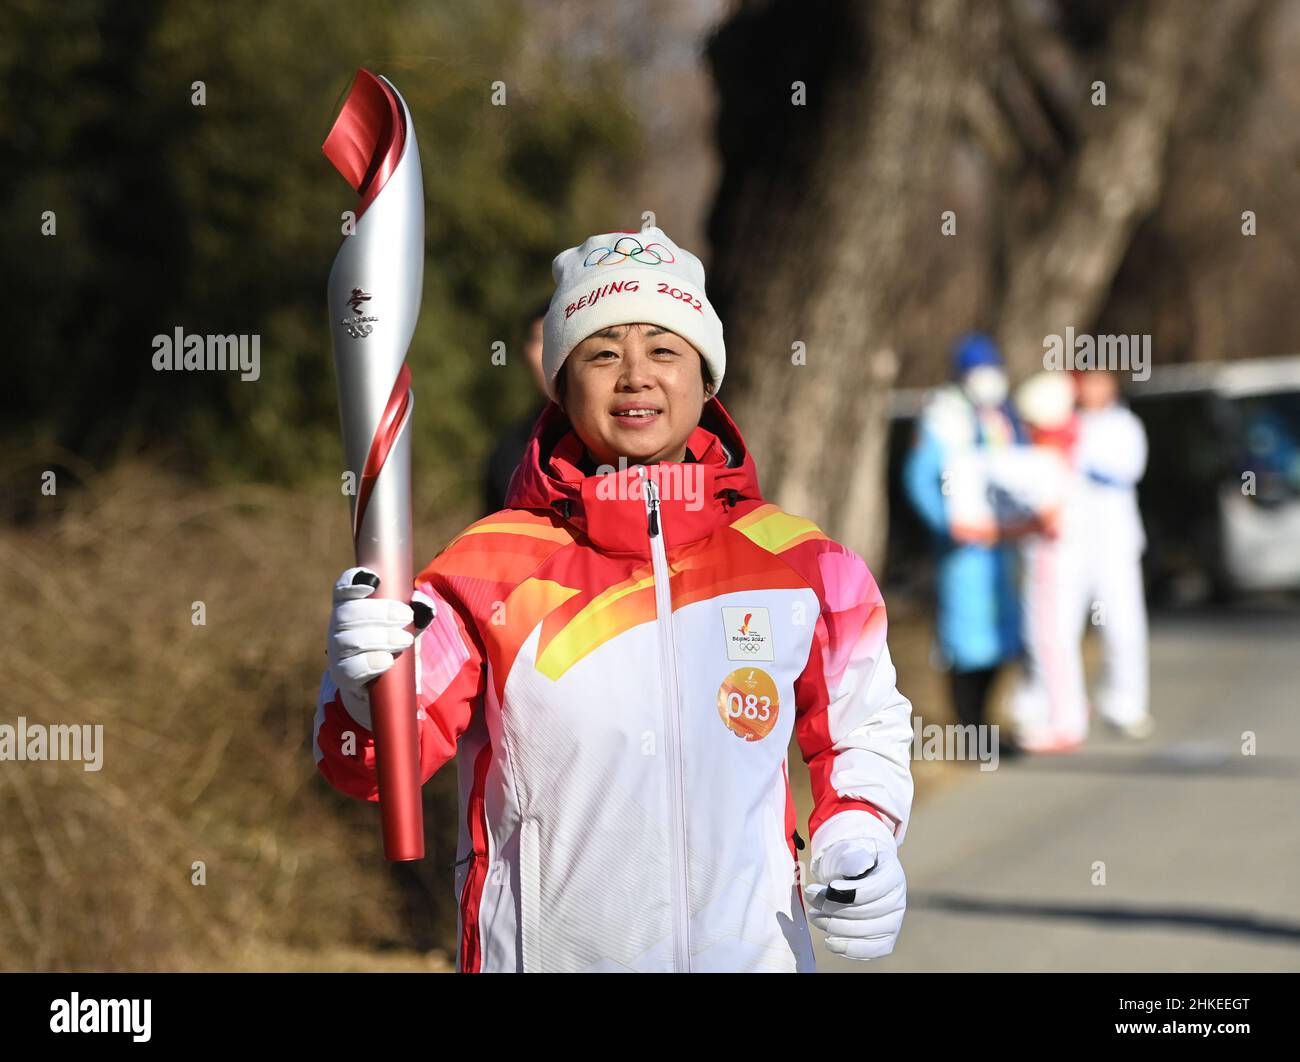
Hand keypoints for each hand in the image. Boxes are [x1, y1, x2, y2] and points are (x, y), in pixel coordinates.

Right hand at [326, 566, 434, 725]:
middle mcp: (339, 630)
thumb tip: (423, 604)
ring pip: (349, 640)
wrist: (387, 689)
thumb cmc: (395, 650)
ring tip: (405, 640)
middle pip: (347, 613)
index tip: (374, 581)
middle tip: (407, 616)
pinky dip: (370, 662)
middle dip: (379, 611)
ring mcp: (339, 654)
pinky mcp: (344, 678)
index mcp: (351, 610)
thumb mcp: (409, 629)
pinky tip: (387, 661)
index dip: (352, 582)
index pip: (342, 591)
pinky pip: (350, 669)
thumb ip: (417, 614)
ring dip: (380, 637)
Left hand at [804, 817, 906, 960]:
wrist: (857, 873)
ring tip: (815, 916)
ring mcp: (894, 923)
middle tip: (812, 900)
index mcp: (892, 875)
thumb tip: (856, 869)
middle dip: (835, 908)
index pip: (873, 888)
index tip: (827, 888)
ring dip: (835, 927)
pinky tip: (830, 941)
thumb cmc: (852, 860)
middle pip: (867, 912)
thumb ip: (852, 858)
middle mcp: (898, 901)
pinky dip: (848, 948)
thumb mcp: (851, 850)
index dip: (848, 892)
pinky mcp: (885, 940)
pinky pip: (870, 951)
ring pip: (866, 933)